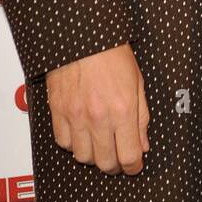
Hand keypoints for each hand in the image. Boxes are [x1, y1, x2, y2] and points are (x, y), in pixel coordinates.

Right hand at [45, 43, 149, 173]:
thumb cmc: (111, 53)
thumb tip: (143, 143)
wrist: (84, 36)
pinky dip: (73, 143)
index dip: (134, 166)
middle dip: (115, 165)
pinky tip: (81, 132)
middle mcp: (98, 117)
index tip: (134, 165)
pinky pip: (64, 142)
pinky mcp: (58, 112)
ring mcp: (76, 116)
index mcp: (123, 110)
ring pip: (83, 157)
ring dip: (93, 154)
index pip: (129, 156)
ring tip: (99, 143)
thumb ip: (141, 117)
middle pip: (106, 163)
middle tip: (118, 157)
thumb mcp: (137, 83)